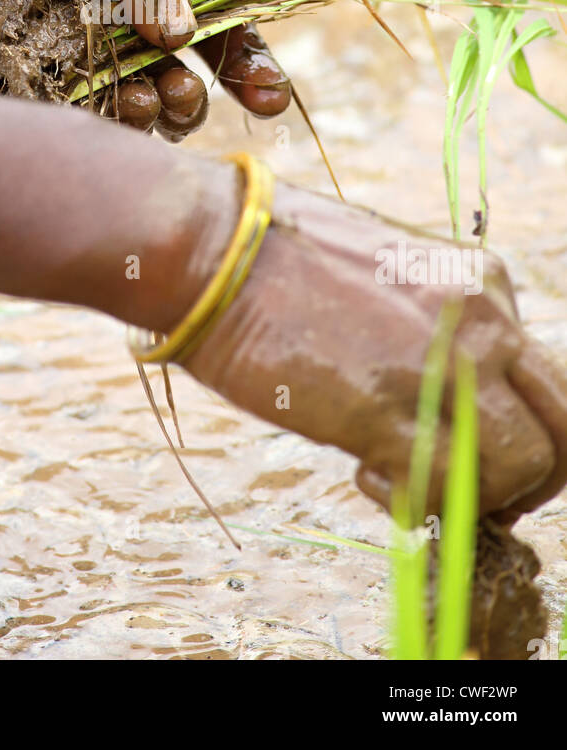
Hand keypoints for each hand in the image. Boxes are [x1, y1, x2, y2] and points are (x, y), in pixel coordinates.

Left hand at [0, 0, 291, 136]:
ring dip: (137, 114)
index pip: (209, 16)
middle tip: (183, 96)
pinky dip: (64, 117)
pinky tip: (83, 116)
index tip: (270, 95)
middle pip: (164, 72)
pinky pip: (33, 98)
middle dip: (189, 98)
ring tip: (141, 103)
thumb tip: (179, 36)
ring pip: (107, 97)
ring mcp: (46, 26)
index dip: (244, 61)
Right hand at [183, 182, 566, 518]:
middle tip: (481, 496)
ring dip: (474, 494)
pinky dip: (412, 501)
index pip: (541, 376)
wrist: (218, 249)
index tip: (468, 442)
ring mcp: (446, 369)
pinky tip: (361, 471)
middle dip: (528, 474)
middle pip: (559, 425)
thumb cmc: (280, 255)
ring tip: (405, 479)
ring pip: (522, 466)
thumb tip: (439, 381)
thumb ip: (432, 321)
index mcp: (482, 280)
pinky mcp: (394, 414)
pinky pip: (445, 490)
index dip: (513, 423)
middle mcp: (484, 322)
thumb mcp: (387, 270)